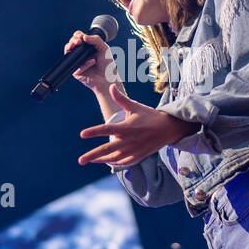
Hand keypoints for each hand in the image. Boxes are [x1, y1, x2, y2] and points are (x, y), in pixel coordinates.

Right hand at [63, 29, 118, 92]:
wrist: (109, 78)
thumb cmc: (107, 64)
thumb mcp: (104, 48)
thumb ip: (95, 39)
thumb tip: (83, 36)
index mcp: (86, 48)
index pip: (77, 39)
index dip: (77, 36)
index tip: (80, 36)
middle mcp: (80, 55)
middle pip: (70, 45)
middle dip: (72, 41)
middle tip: (78, 41)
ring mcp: (77, 63)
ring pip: (68, 55)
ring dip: (71, 49)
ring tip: (77, 45)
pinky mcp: (76, 72)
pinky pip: (76, 67)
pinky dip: (84, 64)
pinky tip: (92, 62)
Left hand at [79, 83, 197, 167]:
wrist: (169, 129)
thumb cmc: (150, 116)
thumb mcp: (135, 106)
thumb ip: (121, 99)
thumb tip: (111, 86)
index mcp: (126, 127)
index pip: (106, 129)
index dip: (93, 132)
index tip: (82, 134)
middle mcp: (128, 140)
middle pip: (106, 149)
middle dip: (92, 155)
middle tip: (80, 160)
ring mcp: (133, 150)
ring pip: (113, 158)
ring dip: (100, 160)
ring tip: (89, 160)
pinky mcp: (138, 156)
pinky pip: (123, 162)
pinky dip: (113, 162)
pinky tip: (105, 161)